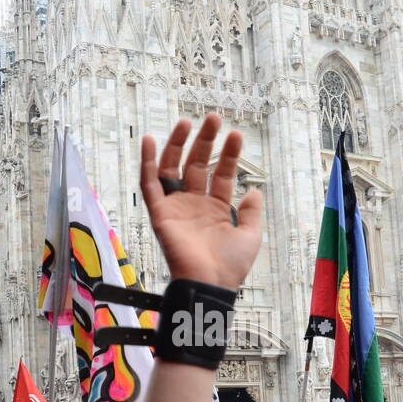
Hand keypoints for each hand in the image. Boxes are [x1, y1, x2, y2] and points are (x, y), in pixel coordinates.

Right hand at [140, 114, 261, 289]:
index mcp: (216, 209)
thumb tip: (255, 190)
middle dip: (205, 141)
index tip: (236, 135)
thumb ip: (253, 212)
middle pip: (197, 165)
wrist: (211, 283)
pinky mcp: (160, 214)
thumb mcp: (250, 235)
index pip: (221, 174)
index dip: (228, 154)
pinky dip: (146, 163)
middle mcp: (194, 205)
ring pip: (173, 168)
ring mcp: (177, 207)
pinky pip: (149, 185)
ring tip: (187, 122)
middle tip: (213, 118)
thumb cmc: (230, 266)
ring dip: (178, 145)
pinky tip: (148, 140)